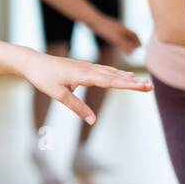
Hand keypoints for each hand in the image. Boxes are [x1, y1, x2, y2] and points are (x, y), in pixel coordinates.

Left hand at [21, 51, 152, 124]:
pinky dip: (116, 74)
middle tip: (150, 87)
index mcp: (84, 74)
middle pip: (115, 76)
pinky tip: (123, 76)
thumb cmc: (44, 78)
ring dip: (127, 77)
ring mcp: (87, 66)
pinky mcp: (84, 67)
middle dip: (133, 82)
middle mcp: (88, 68)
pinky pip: (104, 70)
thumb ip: (77, 107)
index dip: (127, 84)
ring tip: (142, 83)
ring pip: (111, 72)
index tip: (142, 86)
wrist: (33, 62)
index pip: (110, 81)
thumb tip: (92, 121)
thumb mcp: (58, 95)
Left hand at [91, 15, 140, 54]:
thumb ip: (123, 45)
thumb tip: (132, 52)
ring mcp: (113, 27)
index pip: (134, 35)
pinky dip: (119, 40)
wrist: (91, 20)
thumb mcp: (114, 38)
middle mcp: (119, 27)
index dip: (138, 41)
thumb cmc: (103, 28)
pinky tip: (115, 42)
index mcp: (123, 28)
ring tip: (127, 48)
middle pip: (129, 35)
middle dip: (133, 42)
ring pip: (122, 35)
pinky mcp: (106, 29)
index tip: (141, 47)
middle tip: (136, 49)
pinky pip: (115, 34)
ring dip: (126, 41)